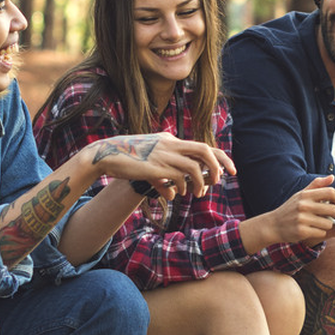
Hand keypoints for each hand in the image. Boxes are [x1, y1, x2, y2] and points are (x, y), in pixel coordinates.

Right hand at [88, 132, 232, 198]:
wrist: (104, 154)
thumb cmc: (126, 161)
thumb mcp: (149, 165)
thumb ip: (164, 178)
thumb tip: (174, 194)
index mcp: (169, 140)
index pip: (202, 146)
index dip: (219, 158)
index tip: (230, 170)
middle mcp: (169, 144)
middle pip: (204, 150)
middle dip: (218, 165)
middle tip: (223, 179)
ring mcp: (163, 154)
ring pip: (194, 166)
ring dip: (201, 182)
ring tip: (198, 193)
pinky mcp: (155, 166)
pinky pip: (178, 178)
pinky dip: (183, 187)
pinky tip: (178, 193)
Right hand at [251, 175, 334, 246]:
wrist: (273, 225)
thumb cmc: (290, 208)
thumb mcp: (301, 194)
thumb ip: (317, 185)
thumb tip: (332, 177)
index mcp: (305, 195)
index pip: (330, 192)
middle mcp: (304, 206)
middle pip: (333, 210)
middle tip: (331, 215)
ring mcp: (302, 219)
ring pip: (329, 223)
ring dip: (327, 225)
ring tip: (319, 223)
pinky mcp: (302, 232)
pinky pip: (321, 233)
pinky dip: (320, 233)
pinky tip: (312, 230)